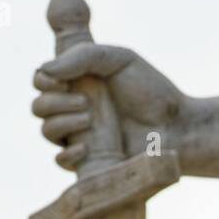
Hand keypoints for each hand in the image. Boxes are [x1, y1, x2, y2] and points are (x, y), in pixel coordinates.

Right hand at [31, 43, 191, 170]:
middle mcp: (74, 109)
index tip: (59, 80)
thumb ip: (83, 56)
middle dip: (54, 103)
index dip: (43, 79)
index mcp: (78, 83)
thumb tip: (45, 70)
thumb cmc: (152, 91)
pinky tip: (84, 148)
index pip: (42, 80)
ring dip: (61, 123)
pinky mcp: (90, 161)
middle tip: (86, 104)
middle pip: (39, 107)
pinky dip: (66, 154)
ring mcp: (81, 136)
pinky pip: (61, 161)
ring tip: (90, 119)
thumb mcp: (119, 59)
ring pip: (47, 131)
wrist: (178, 126)